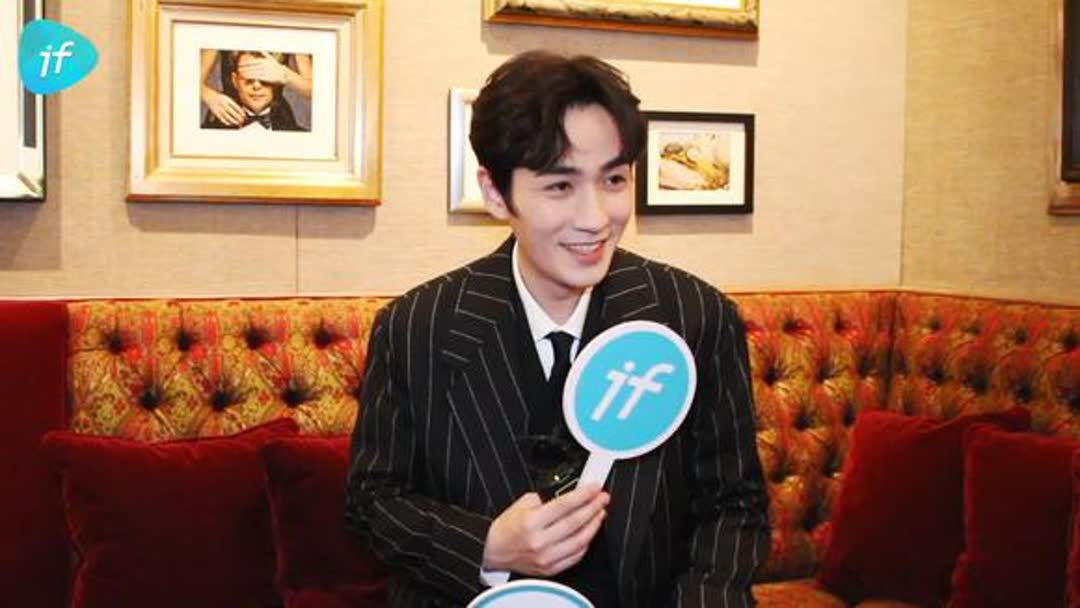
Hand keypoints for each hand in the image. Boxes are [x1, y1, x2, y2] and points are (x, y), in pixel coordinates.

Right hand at [203, 90, 244, 126]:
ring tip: (237, 123)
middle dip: (238, 117)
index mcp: (227, 99)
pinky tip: (230, 124)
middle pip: (232, 112)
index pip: (236, 106)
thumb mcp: (228, 98)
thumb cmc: (221, 98)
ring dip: (233, 120)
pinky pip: (221, 118)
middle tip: (242, 121)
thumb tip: (242, 111)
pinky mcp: (215, 112)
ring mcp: (219, 108)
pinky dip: (226, 122)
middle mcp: (223, 104)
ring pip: (227, 116)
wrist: (209, 95)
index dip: (241, 112)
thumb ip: (234, 104)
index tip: (244, 116)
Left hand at [237, 52, 287, 84]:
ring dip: (246, 72)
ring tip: (240, 73)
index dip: (245, 62)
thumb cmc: (275, 66)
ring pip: (253, 72)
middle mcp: (265, 66)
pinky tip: (246, 77)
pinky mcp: (266, 78)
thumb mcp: (270, 58)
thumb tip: (258, 48)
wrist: (283, 75)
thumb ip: (263, 53)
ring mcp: (265, 72)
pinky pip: (256, 77)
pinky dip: (250, 77)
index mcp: (264, 60)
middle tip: (238, 68)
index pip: (252, 61)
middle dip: (244, 68)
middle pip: (252, 67)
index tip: (239, 63)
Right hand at [482, 484, 608, 576]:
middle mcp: (540, 541)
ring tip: (600, 512)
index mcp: (531, 522)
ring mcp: (546, 557)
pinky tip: (590, 531)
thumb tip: (571, 494)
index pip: (565, 505)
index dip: (584, 494)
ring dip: (594, 524)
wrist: (493, 551)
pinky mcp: (550, 569)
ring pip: (580, 540)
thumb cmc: (507, 527)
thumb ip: (546, 498)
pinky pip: (576, 556)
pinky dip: (586, 542)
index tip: (595, 488)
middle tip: (602, 497)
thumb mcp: (522, 504)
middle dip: (593, 507)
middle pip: (575, 522)